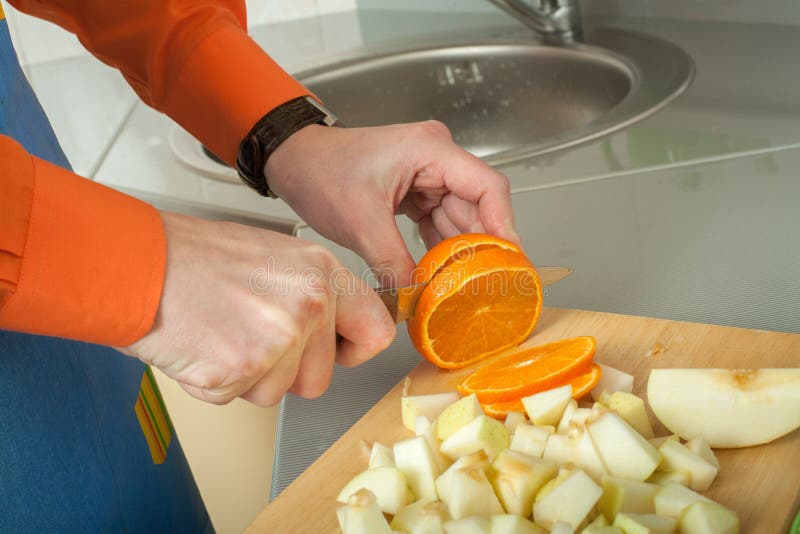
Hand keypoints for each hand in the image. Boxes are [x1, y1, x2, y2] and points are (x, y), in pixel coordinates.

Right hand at [120, 212, 394, 405]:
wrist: (138, 264)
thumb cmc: (195, 257)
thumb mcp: (276, 257)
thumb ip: (314, 294)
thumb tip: (336, 330)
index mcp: (322, 273)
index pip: (377, 332)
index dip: (354, 349)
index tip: (336, 350)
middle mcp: (308, 306)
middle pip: (321, 378)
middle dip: (286, 371)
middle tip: (249, 334)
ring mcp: (276, 340)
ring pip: (278, 393)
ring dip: (249, 376)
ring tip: (222, 332)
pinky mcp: (240, 370)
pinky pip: (238, 398)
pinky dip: (216, 382)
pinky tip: (203, 345)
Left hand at [265, 121, 518, 285]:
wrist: (293, 161)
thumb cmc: (321, 170)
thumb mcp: (360, 222)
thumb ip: (394, 263)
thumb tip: (417, 299)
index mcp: (431, 150)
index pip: (488, 188)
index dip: (504, 226)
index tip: (510, 262)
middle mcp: (437, 159)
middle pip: (478, 207)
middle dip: (482, 248)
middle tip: (489, 287)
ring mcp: (428, 175)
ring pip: (460, 219)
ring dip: (461, 254)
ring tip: (467, 288)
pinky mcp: (416, 191)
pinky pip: (439, 223)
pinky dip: (441, 250)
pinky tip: (443, 276)